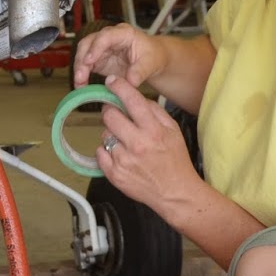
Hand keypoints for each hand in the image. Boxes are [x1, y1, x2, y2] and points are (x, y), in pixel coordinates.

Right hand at [73, 23, 166, 88]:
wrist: (151, 60)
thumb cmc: (152, 56)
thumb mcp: (151, 63)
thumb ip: (141, 71)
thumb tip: (130, 81)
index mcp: (123, 33)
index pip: (106, 36)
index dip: (96, 47)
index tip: (89, 61)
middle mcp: (109, 37)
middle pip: (89, 43)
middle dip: (82, 59)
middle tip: (80, 76)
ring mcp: (101, 48)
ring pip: (83, 53)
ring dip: (79, 68)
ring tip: (79, 84)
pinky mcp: (97, 59)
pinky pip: (85, 65)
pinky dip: (81, 75)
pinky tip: (81, 86)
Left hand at [95, 76, 203, 221]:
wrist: (174, 193)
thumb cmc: (175, 161)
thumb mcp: (173, 130)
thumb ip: (154, 111)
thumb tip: (135, 97)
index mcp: (153, 130)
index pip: (131, 100)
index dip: (118, 87)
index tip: (111, 82)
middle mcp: (137, 144)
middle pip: (109, 115)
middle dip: (111, 112)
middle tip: (117, 116)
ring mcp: (123, 160)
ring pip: (104, 134)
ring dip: (112, 135)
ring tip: (126, 144)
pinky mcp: (114, 174)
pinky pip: (99, 152)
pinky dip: (107, 152)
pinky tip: (121, 156)